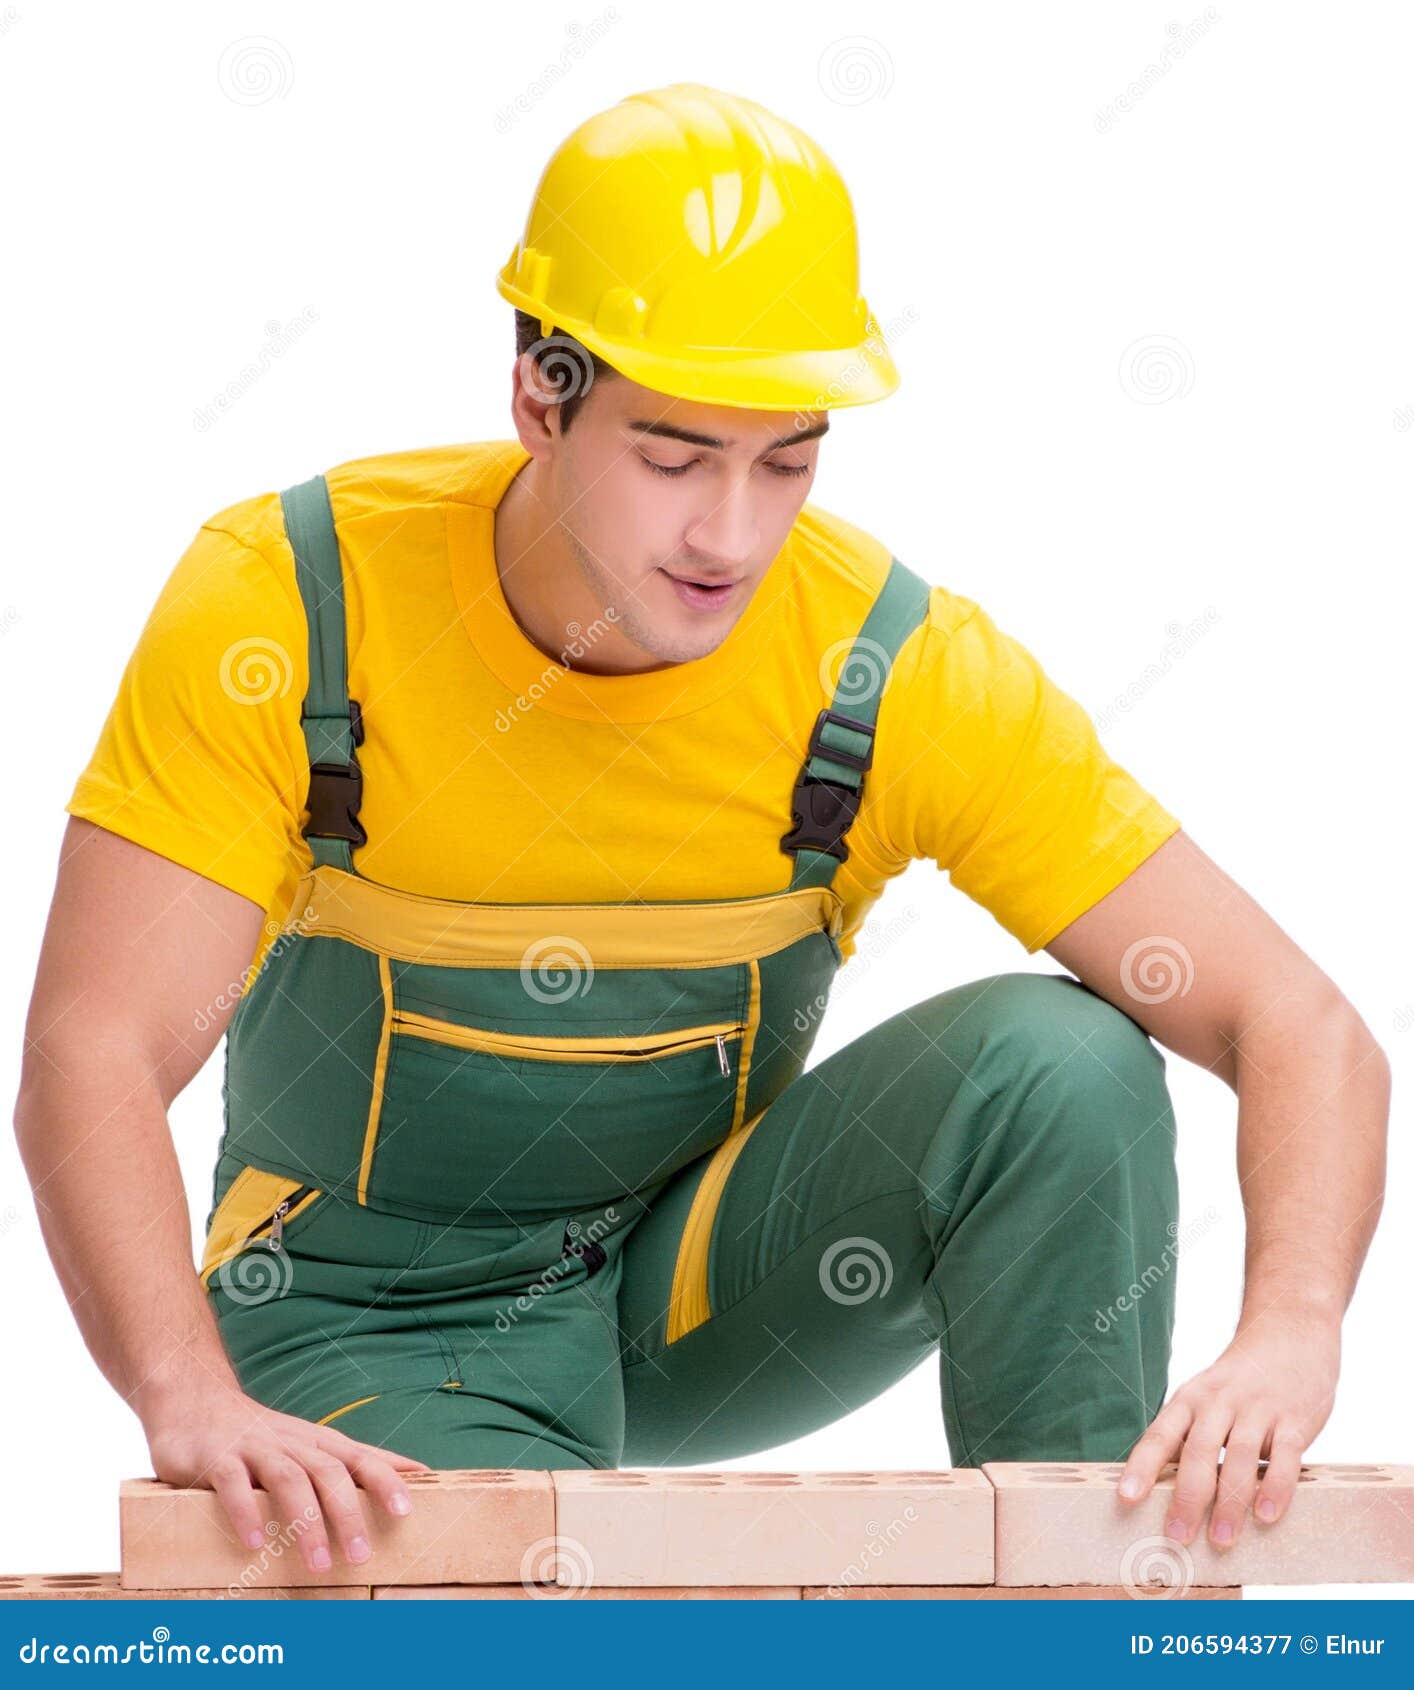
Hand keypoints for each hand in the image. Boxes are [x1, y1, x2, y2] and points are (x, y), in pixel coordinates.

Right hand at [143, 1381, 428, 1575]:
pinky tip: (254, 1543)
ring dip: (306, 1520)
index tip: (407, 1510)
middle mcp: (291, 1442)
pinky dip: (246, 1512)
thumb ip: (352, 1460)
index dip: (385, 1479)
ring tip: (319, 1562)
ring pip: (289, 1478)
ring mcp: (254, 1447)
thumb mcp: (307, 1443)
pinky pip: (233, 1483)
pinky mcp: (217, 1457)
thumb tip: (413, 1472)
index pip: (359, 1457)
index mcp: (316, 1442)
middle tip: (362, 1555)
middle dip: (349, 1512)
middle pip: (329, 1472)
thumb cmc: (261, 1434)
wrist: (194, 1399)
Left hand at [1116, 1306, 1340, 1550]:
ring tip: (1221, 1540)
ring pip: (1240, 1458)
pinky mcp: (1294, 1420)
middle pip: (1199, 1452)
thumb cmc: (1240, 1381)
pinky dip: (1276, 1487)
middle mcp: (1219, 1402)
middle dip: (1187, 1497)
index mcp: (1190, 1399)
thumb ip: (1193, 1438)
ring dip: (1230, 1502)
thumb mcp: (1207, 1397)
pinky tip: (1266, 1514)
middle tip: (1177, 1536)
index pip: (1161, 1435)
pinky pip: (1285, 1457)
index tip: (1126, 1498)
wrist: (1289, 1334)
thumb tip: (1171, 1495)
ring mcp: (1258, 1410)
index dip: (1142, 1466)